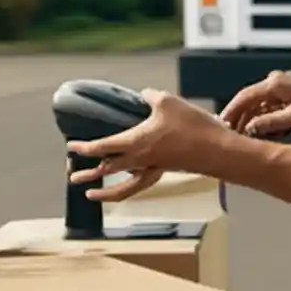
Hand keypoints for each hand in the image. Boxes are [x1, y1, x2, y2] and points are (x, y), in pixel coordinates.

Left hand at [67, 89, 229, 201]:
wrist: (219, 151)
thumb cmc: (193, 126)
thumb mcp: (168, 102)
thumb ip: (150, 97)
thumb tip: (143, 94)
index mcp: (136, 142)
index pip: (103, 147)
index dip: (85, 148)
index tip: (71, 148)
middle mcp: (141, 159)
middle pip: (108, 170)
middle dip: (88, 174)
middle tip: (71, 177)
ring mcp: (155, 168)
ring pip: (124, 185)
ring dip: (105, 191)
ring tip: (91, 196)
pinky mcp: (167, 170)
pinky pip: (142, 181)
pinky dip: (129, 184)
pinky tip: (127, 179)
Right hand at [220, 71, 290, 137]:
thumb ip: (269, 122)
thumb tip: (249, 128)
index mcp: (276, 82)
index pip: (245, 96)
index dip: (232, 111)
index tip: (223, 124)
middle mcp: (276, 81)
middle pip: (250, 100)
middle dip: (241, 117)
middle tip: (231, 133)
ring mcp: (282, 87)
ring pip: (259, 105)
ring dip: (253, 120)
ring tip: (245, 136)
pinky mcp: (287, 95)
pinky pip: (269, 107)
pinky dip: (264, 118)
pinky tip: (262, 132)